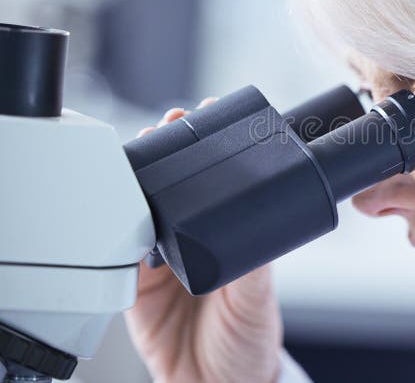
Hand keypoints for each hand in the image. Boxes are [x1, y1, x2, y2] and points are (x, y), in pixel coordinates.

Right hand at [125, 99, 283, 382]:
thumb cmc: (249, 339)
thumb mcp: (257, 295)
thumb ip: (251, 261)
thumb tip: (251, 223)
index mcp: (228, 236)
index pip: (218, 184)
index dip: (213, 151)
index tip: (211, 116)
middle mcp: (193, 241)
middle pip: (177, 186)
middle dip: (172, 149)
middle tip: (174, 122)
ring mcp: (162, 259)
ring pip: (145, 207)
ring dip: (141, 176)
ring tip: (146, 146)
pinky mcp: (135, 283)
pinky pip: (119, 249)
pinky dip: (115, 224)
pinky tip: (120, 203)